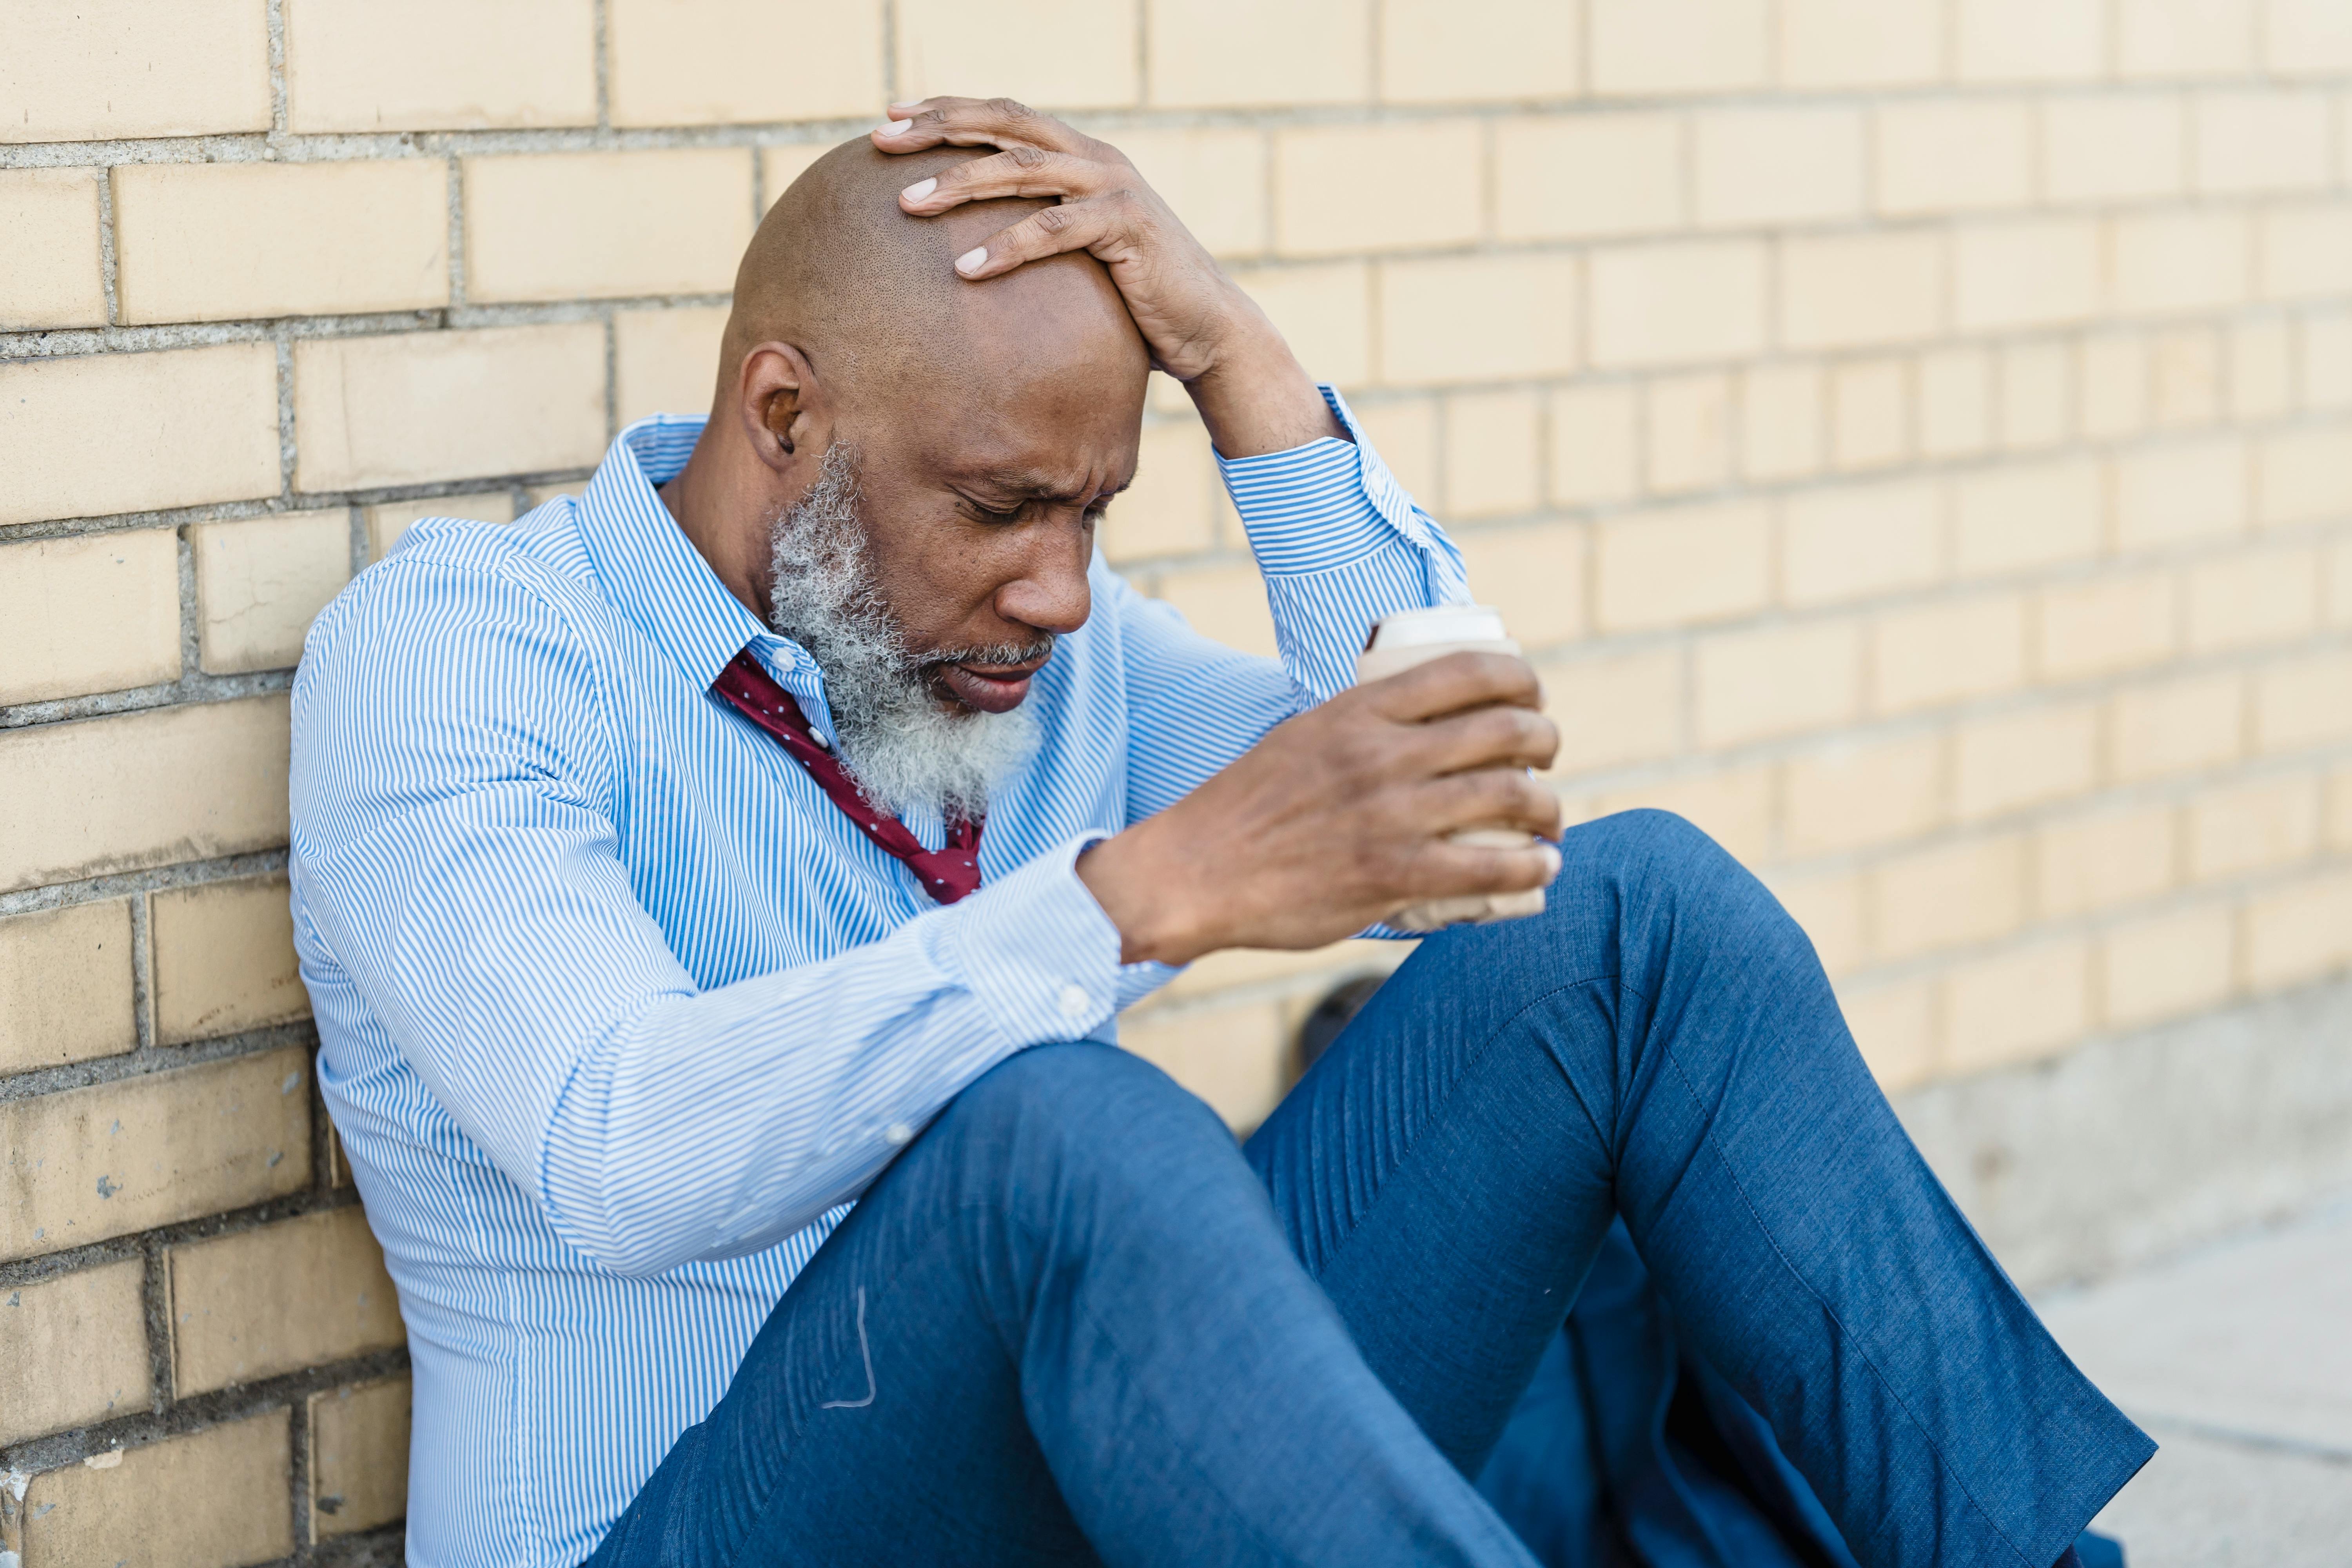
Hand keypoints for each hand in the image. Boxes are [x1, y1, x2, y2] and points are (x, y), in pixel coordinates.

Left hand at [872, 97, 1340, 456]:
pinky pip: (1054, 230)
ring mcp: (1113, 188)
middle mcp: (1095, 158)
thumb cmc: (1131, 295)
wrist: (1204, 325)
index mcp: (1078, 155)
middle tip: (881, 139)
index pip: (1003, 117)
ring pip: (1023, 170)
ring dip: (959, 183)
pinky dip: (1006, 246)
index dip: (947, 109)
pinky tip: (963, 270)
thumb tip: (962, 248)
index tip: (889, 116)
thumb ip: (1033, 229)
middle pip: (1006, 126)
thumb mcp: (1076, 251)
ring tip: (907, 203)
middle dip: (939, 128)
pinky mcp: (1127, 226)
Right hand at [1075, 653, 1564, 965]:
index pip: (1467, 669)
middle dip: (1546, 739)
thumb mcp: (1302, 737)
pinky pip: (1490, 866)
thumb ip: (1357, 730)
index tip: (1531, 696)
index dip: (1520, 678)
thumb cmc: (1246, 809)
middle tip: (1547, 757)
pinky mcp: (1393, 875)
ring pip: (1509, 795)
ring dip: (1548, 807)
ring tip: (1551, 819)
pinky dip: (1532, 864)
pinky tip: (1544, 865)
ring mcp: (1390, 815)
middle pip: (1504, 729)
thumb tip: (1414, 731)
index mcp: (1358, 710)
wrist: (1194, 872)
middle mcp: (1382, 754)